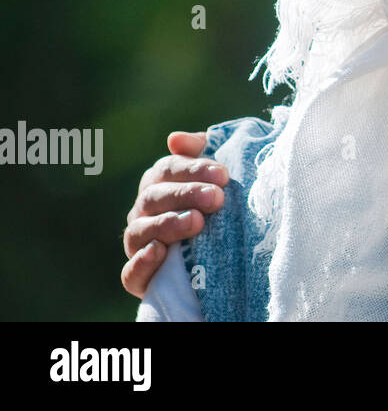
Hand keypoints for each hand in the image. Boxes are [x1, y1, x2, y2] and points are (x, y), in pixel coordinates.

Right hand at [121, 131, 228, 298]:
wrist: (226, 260)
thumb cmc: (220, 208)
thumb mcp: (216, 178)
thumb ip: (200, 152)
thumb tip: (176, 139)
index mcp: (160, 184)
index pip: (168, 170)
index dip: (193, 169)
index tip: (223, 174)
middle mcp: (144, 212)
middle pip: (155, 198)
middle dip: (186, 194)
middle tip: (217, 197)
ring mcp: (139, 245)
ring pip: (141, 232)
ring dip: (167, 225)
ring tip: (196, 221)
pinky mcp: (141, 279)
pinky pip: (131, 273)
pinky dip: (142, 262)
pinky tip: (160, 251)